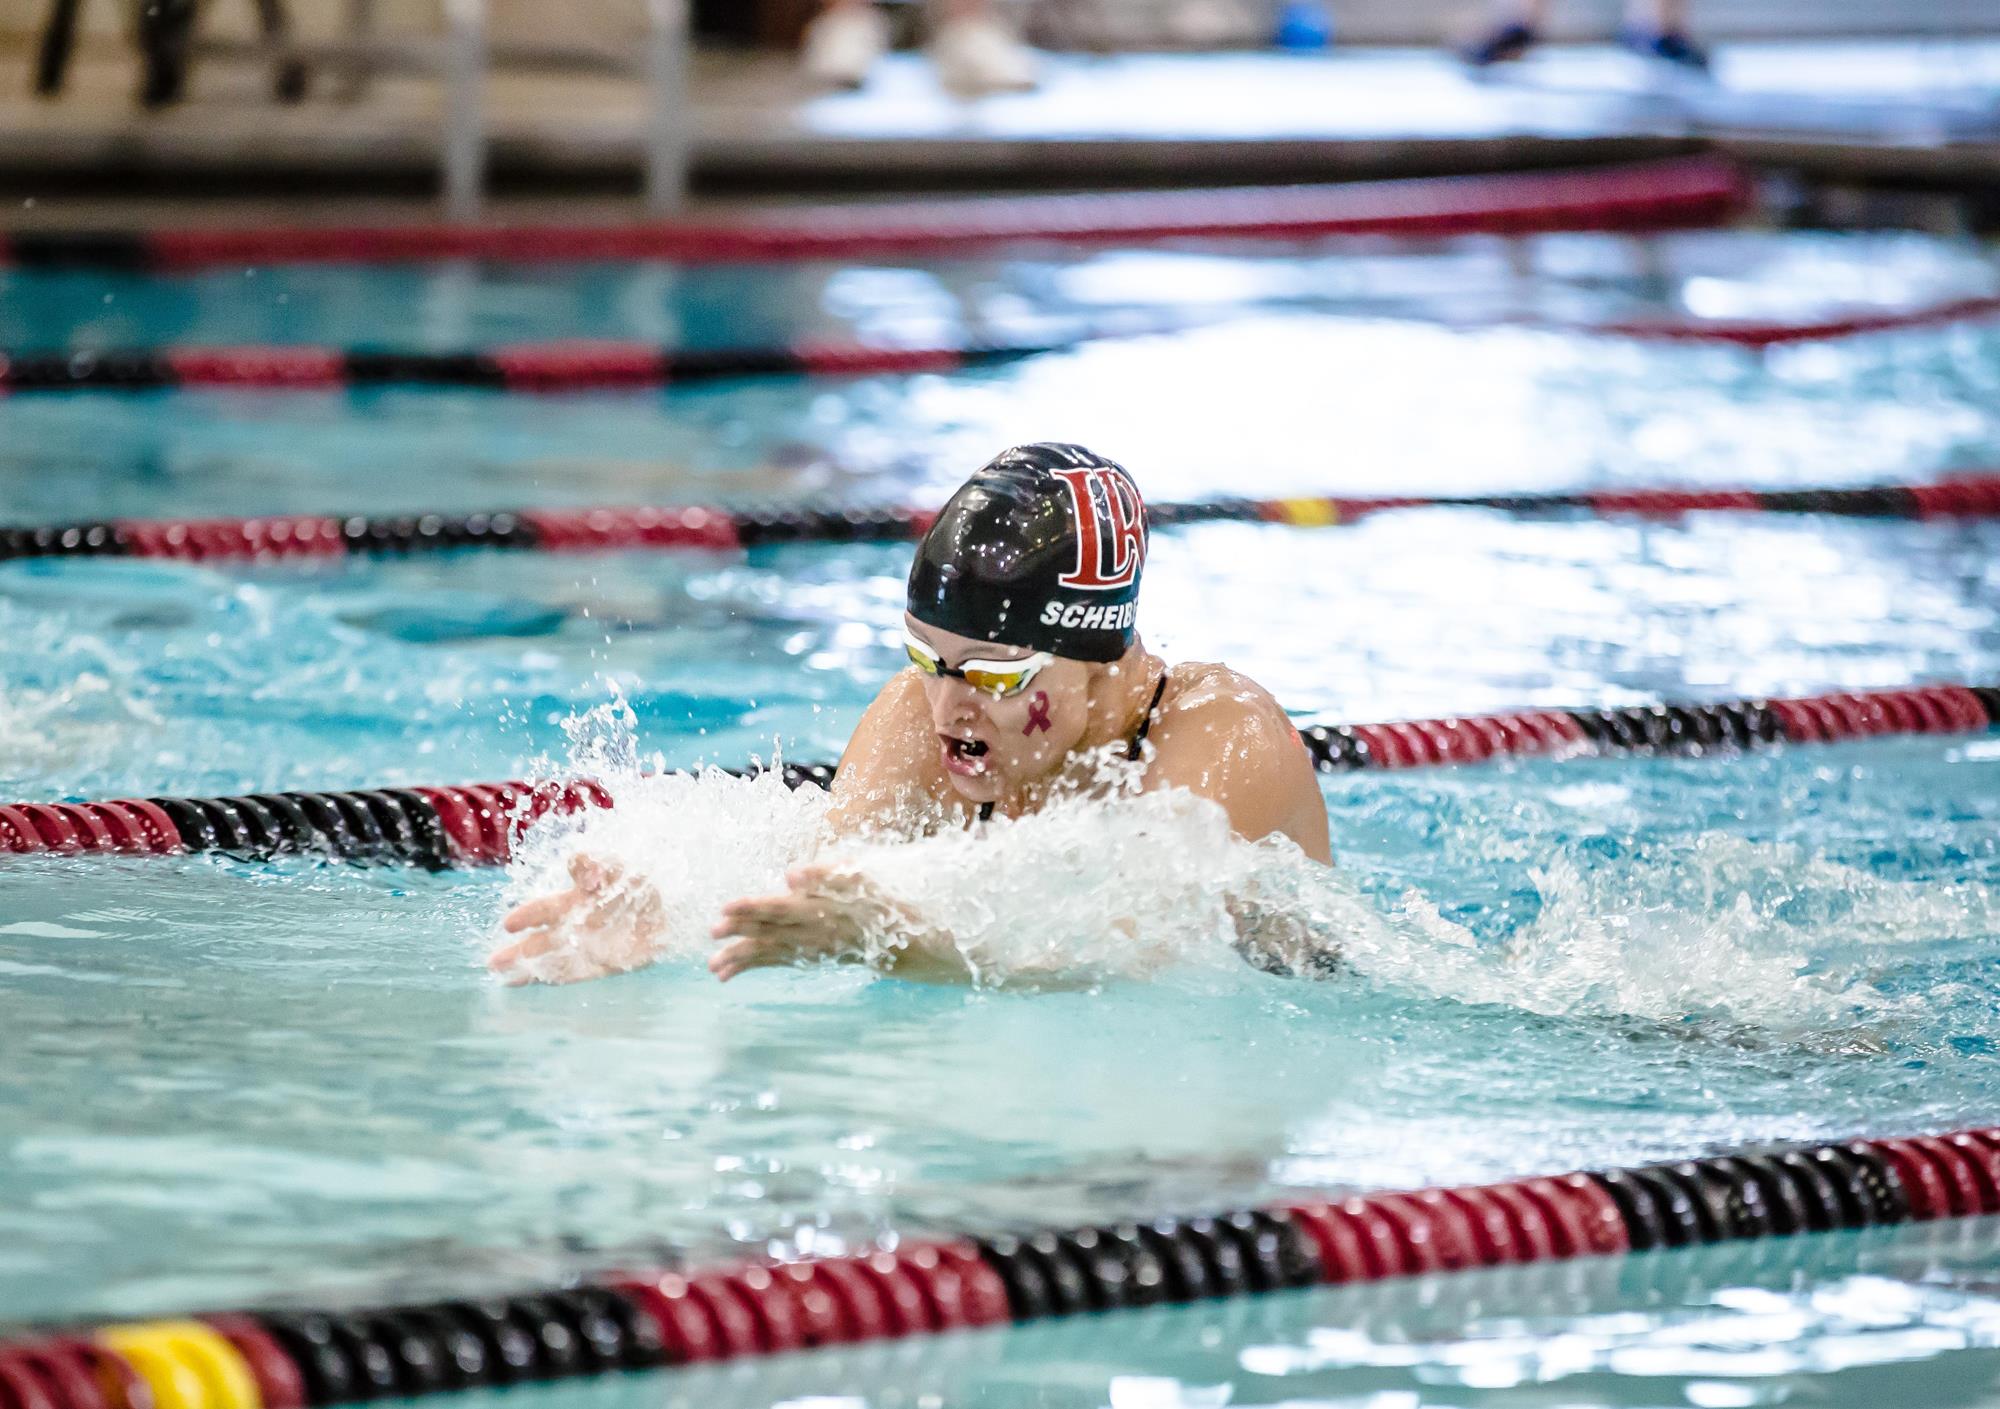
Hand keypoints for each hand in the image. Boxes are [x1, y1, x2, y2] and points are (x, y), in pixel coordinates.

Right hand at [489, 852, 666, 985]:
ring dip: (529, 969)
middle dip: (517, 951)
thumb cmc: (643, 885)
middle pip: (541, 941)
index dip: (528, 916)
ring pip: (551, 961)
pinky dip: (555, 979)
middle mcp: (575, 927)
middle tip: (492, 963)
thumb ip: (599, 862)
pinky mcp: (603, 967)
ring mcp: (587, 948)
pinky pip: (575, 975)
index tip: (509, 924)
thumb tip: (578, 860)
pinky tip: (536, 983)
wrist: (671, 912)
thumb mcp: (623, 867)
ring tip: (504, 978)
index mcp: (576, 901)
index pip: (545, 909)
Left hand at [708, 863, 889, 982]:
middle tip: (712, 933)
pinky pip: (776, 963)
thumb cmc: (877, 901)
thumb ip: (826, 874)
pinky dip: (752, 967)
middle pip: (770, 933)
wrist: (901, 943)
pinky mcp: (808, 959)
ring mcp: (810, 950)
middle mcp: (812, 934)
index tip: (725, 907)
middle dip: (740, 933)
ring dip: (740, 959)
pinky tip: (728, 972)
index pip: (780, 908)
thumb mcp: (860, 878)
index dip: (752, 908)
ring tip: (713, 966)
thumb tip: (789, 875)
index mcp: (820, 910)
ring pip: (770, 954)